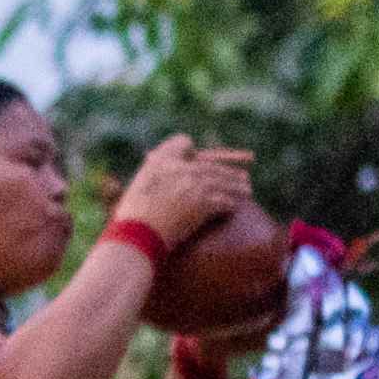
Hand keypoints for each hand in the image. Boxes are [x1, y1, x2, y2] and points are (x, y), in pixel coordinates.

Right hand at [113, 134, 257, 248]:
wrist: (137, 235)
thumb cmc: (132, 216)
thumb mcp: (134, 185)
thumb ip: (150, 169)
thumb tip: (159, 161)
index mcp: (160, 160)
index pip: (183, 143)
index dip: (194, 151)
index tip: (206, 158)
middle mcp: (179, 168)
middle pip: (210, 164)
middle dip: (229, 169)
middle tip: (243, 176)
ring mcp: (193, 185)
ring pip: (222, 181)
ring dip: (236, 186)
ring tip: (247, 190)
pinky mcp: (203, 203)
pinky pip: (223, 201)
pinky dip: (230, 204)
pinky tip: (234, 207)